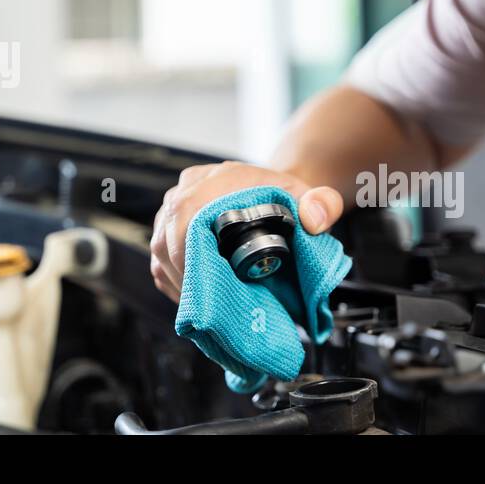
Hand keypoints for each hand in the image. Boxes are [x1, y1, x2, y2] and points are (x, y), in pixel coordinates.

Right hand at [149, 161, 343, 300]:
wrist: (276, 192)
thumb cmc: (289, 198)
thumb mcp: (314, 198)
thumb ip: (323, 205)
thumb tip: (314, 220)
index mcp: (220, 179)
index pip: (186, 212)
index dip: (188, 252)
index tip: (204, 282)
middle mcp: (191, 188)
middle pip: (167, 236)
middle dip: (184, 276)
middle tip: (206, 304)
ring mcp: (176, 206)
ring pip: (160, 248)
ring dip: (178, 280)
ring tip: (203, 304)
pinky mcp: (170, 225)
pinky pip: (161, 256)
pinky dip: (174, 279)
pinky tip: (194, 295)